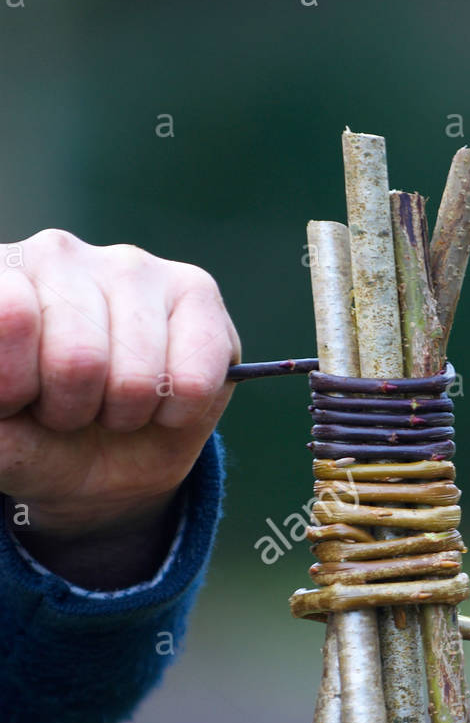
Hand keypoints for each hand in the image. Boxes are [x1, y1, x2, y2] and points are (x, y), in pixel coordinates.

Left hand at [0, 229, 239, 535]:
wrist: (109, 468)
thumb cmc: (42, 439)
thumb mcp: (4, 441)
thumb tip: (13, 329)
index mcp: (0, 281)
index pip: (11, 314)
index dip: (15, 385)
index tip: (16, 401)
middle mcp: (58, 254)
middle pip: (78, 359)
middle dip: (74, 409)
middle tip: (68, 406)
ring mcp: (130, 266)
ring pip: (137, 376)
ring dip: (126, 413)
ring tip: (111, 402)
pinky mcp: (196, 290)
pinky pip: (193, 381)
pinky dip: (177, 413)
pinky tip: (162, 397)